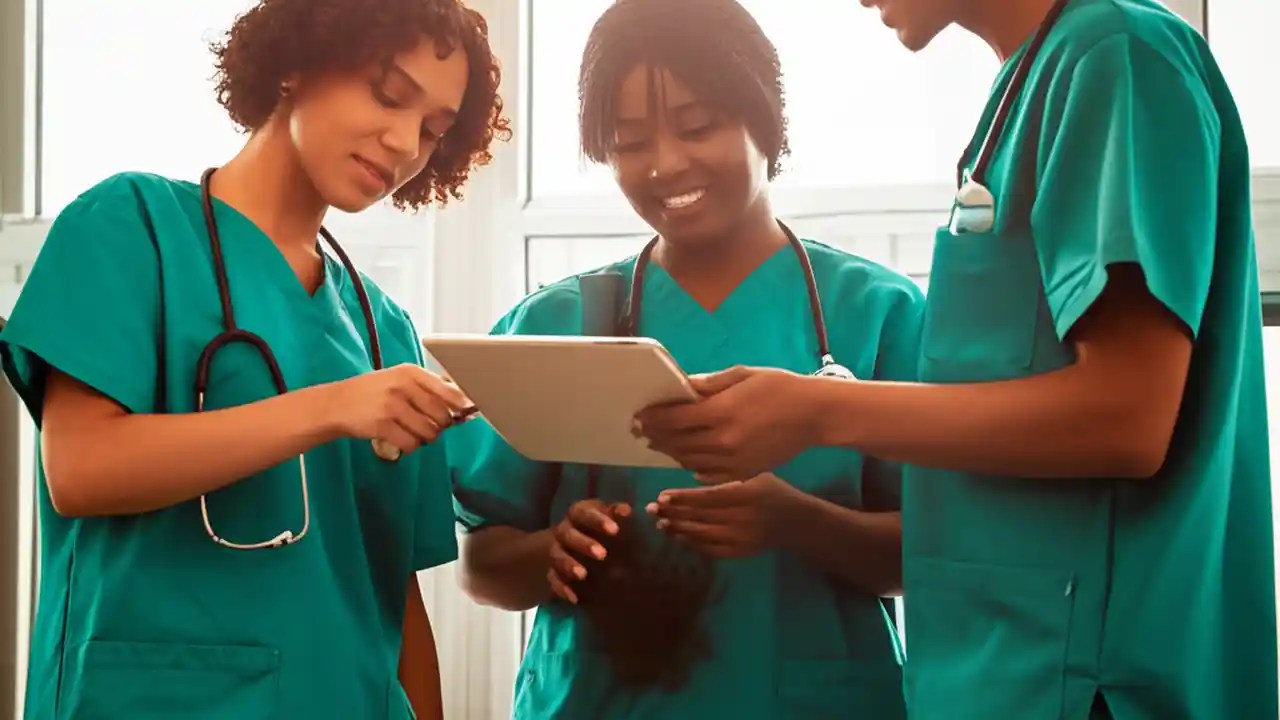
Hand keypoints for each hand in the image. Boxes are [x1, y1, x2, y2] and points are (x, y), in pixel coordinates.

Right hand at [328, 363, 474, 454]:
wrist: (336, 404)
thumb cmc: (374, 392)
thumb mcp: (399, 380)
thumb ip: (428, 389)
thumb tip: (463, 407)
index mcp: (410, 372)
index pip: (447, 390)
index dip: (461, 404)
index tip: (467, 413)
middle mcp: (403, 386)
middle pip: (441, 414)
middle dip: (440, 425)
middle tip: (430, 426)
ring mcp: (392, 405)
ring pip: (428, 431)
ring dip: (426, 438)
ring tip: (413, 432)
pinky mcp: (382, 425)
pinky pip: (411, 443)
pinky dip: (411, 446)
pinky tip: (402, 439)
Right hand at [547, 500, 630, 604]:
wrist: (584, 549)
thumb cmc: (605, 529)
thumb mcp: (611, 519)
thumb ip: (618, 514)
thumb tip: (627, 510)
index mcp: (578, 513)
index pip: (583, 513)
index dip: (597, 520)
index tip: (615, 530)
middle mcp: (564, 530)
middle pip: (567, 534)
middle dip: (583, 544)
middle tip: (602, 555)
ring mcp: (557, 551)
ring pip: (557, 556)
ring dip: (568, 565)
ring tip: (582, 575)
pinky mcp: (554, 572)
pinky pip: (553, 579)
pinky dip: (561, 588)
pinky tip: (573, 598)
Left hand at [635, 366, 822, 483]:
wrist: (814, 415)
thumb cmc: (779, 387)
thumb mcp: (741, 375)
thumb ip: (707, 385)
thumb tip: (680, 389)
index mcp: (720, 412)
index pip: (673, 420)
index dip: (652, 419)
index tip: (638, 417)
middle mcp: (722, 441)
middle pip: (676, 442)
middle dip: (655, 436)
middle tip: (642, 430)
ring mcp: (732, 462)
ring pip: (688, 461)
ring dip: (670, 452)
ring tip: (659, 443)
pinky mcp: (742, 474)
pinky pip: (706, 474)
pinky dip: (691, 465)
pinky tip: (686, 457)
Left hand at [646, 474, 797, 558]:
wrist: (796, 521)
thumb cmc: (772, 490)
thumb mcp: (754, 474)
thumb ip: (726, 477)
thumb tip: (693, 478)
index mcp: (746, 495)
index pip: (708, 498)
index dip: (682, 498)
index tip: (662, 496)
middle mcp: (743, 518)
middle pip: (701, 517)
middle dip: (673, 514)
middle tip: (651, 509)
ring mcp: (741, 538)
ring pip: (702, 535)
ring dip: (678, 529)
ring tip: (660, 523)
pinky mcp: (740, 553)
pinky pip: (711, 550)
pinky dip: (692, 543)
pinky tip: (678, 536)